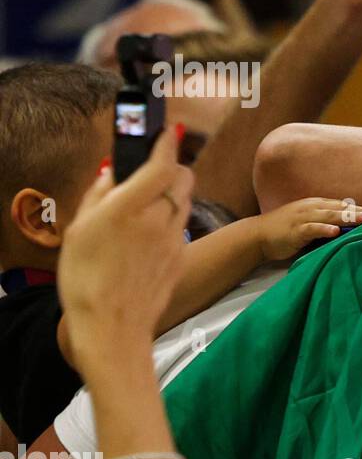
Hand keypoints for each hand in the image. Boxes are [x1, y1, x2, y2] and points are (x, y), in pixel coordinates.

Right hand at [57, 130, 192, 368]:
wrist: (112, 328)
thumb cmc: (85, 280)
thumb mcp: (78, 230)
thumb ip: (98, 194)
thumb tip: (113, 173)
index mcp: (129, 208)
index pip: (161, 163)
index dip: (167, 143)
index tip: (169, 130)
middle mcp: (158, 219)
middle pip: (182, 178)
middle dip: (172, 168)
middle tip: (153, 171)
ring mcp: (175, 239)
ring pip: (185, 201)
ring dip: (173, 194)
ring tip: (147, 205)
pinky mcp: (181, 257)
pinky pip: (181, 228)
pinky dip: (170, 222)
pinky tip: (148, 237)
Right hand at [255, 197, 361, 260]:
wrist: (258, 235)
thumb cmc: (286, 232)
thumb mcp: (310, 225)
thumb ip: (328, 225)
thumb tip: (350, 230)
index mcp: (318, 206)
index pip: (346, 206)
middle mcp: (313, 208)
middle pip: (343, 208)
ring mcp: (304, 217)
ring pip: (331, 215)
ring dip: (351, 217)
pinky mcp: (295, 230)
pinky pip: (312, 228)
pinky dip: (323, 228)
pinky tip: (335, 230)